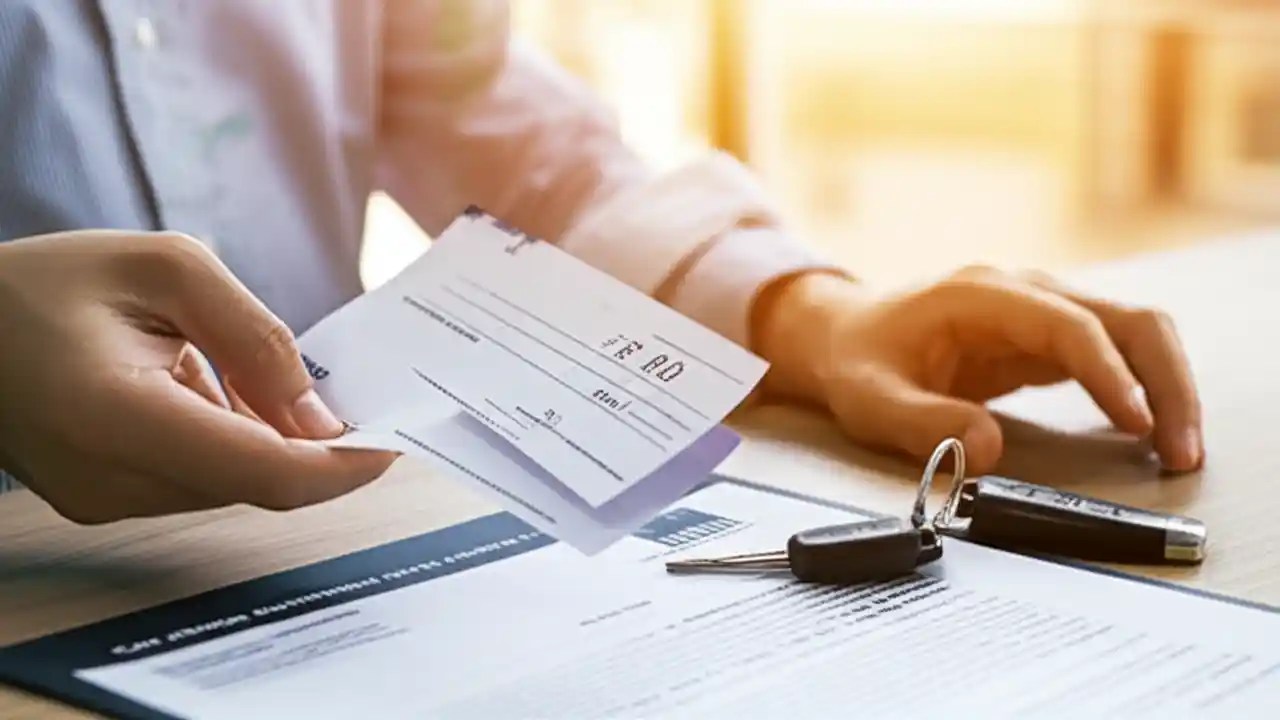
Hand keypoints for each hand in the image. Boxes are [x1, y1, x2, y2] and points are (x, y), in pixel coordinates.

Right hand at [0, 231, 394, 522]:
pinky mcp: (103, 501)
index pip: (265, 474)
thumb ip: (255, 337)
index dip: (342, 468)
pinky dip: (230, 440)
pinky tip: (209, 385)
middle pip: (257, 483)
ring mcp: (104, 500)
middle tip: (344, 387)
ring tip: (246, 366)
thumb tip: (321, 416)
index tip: (392, 441)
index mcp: (119, 417)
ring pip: (233, 483)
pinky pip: (198, 480)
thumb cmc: (46, 284)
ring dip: (268, 437)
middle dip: (315, 445)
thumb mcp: (165, 269)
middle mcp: (111, 478)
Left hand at [754, 267, 1201, 474]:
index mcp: (980, 295)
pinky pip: (1113, 355)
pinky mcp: (1046, 338)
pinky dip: (1141, 389)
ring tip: (1177, 450)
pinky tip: (1150, 433)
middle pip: (1123, 318)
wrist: (843, 336)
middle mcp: (1023, 292)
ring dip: (1164, 385)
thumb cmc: (856, 361)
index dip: (1107, 372)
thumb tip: (987, 449)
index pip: (1066, 325)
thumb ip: (923, 423)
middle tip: (1179, 448)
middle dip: (1163, 379)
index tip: (1135, 422)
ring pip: (1131, 332)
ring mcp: (1040, 311)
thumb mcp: (870, 401)